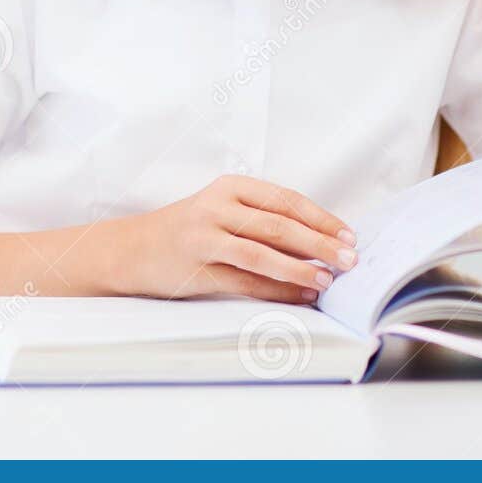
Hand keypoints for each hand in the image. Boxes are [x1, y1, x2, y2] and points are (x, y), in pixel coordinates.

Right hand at [113, 175, 357, 304]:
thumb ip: (263, 219)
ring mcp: (204, 238)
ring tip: (327, 280)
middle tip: (349, 260)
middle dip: (319, 243)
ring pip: (262, 254)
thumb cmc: (188, 228)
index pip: (285, 200)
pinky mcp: (198, 269)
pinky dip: (277, 291)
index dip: (321, 218)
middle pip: (278, 225)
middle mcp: (217, 207)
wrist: (133, 248)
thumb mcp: (223, 209)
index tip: (348, 236)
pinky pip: (245, 282)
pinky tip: (300, 296)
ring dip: (300, 269)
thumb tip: (319, 242)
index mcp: (230, 186)